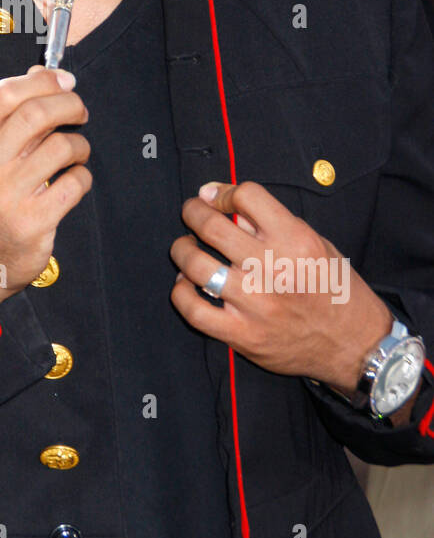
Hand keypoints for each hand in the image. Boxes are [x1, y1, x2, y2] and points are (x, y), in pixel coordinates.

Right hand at [0, 65, 90, 304]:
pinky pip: (73, 184)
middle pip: (35, 114)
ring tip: (76, 152)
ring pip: (60, 147)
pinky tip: (73, 180)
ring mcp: (5, 197)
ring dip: (79, 144)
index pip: (4, 94)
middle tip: (79, 111)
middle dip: (69, 104)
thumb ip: (2, 116)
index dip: (42, 81)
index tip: (64, 82)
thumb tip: (40, 75)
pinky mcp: (31, 223)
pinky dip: (82, 177)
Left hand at [169, 180, 392, 394]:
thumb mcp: (317, 245)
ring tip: (184, 248)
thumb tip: (227, 203)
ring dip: (182, 250)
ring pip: (196, 265)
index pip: (247, 196)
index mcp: (296, 240)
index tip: (216, 197)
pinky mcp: (244, 335)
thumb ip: (274, 224)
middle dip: (193, 212)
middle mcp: (274, 268)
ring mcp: (256, 304)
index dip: (225, 192)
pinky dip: (181, 293)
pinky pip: (194, 311)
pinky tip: (185, 285)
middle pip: (212, 226)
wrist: (357, 345)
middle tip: (191, 212)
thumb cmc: (337, 291)